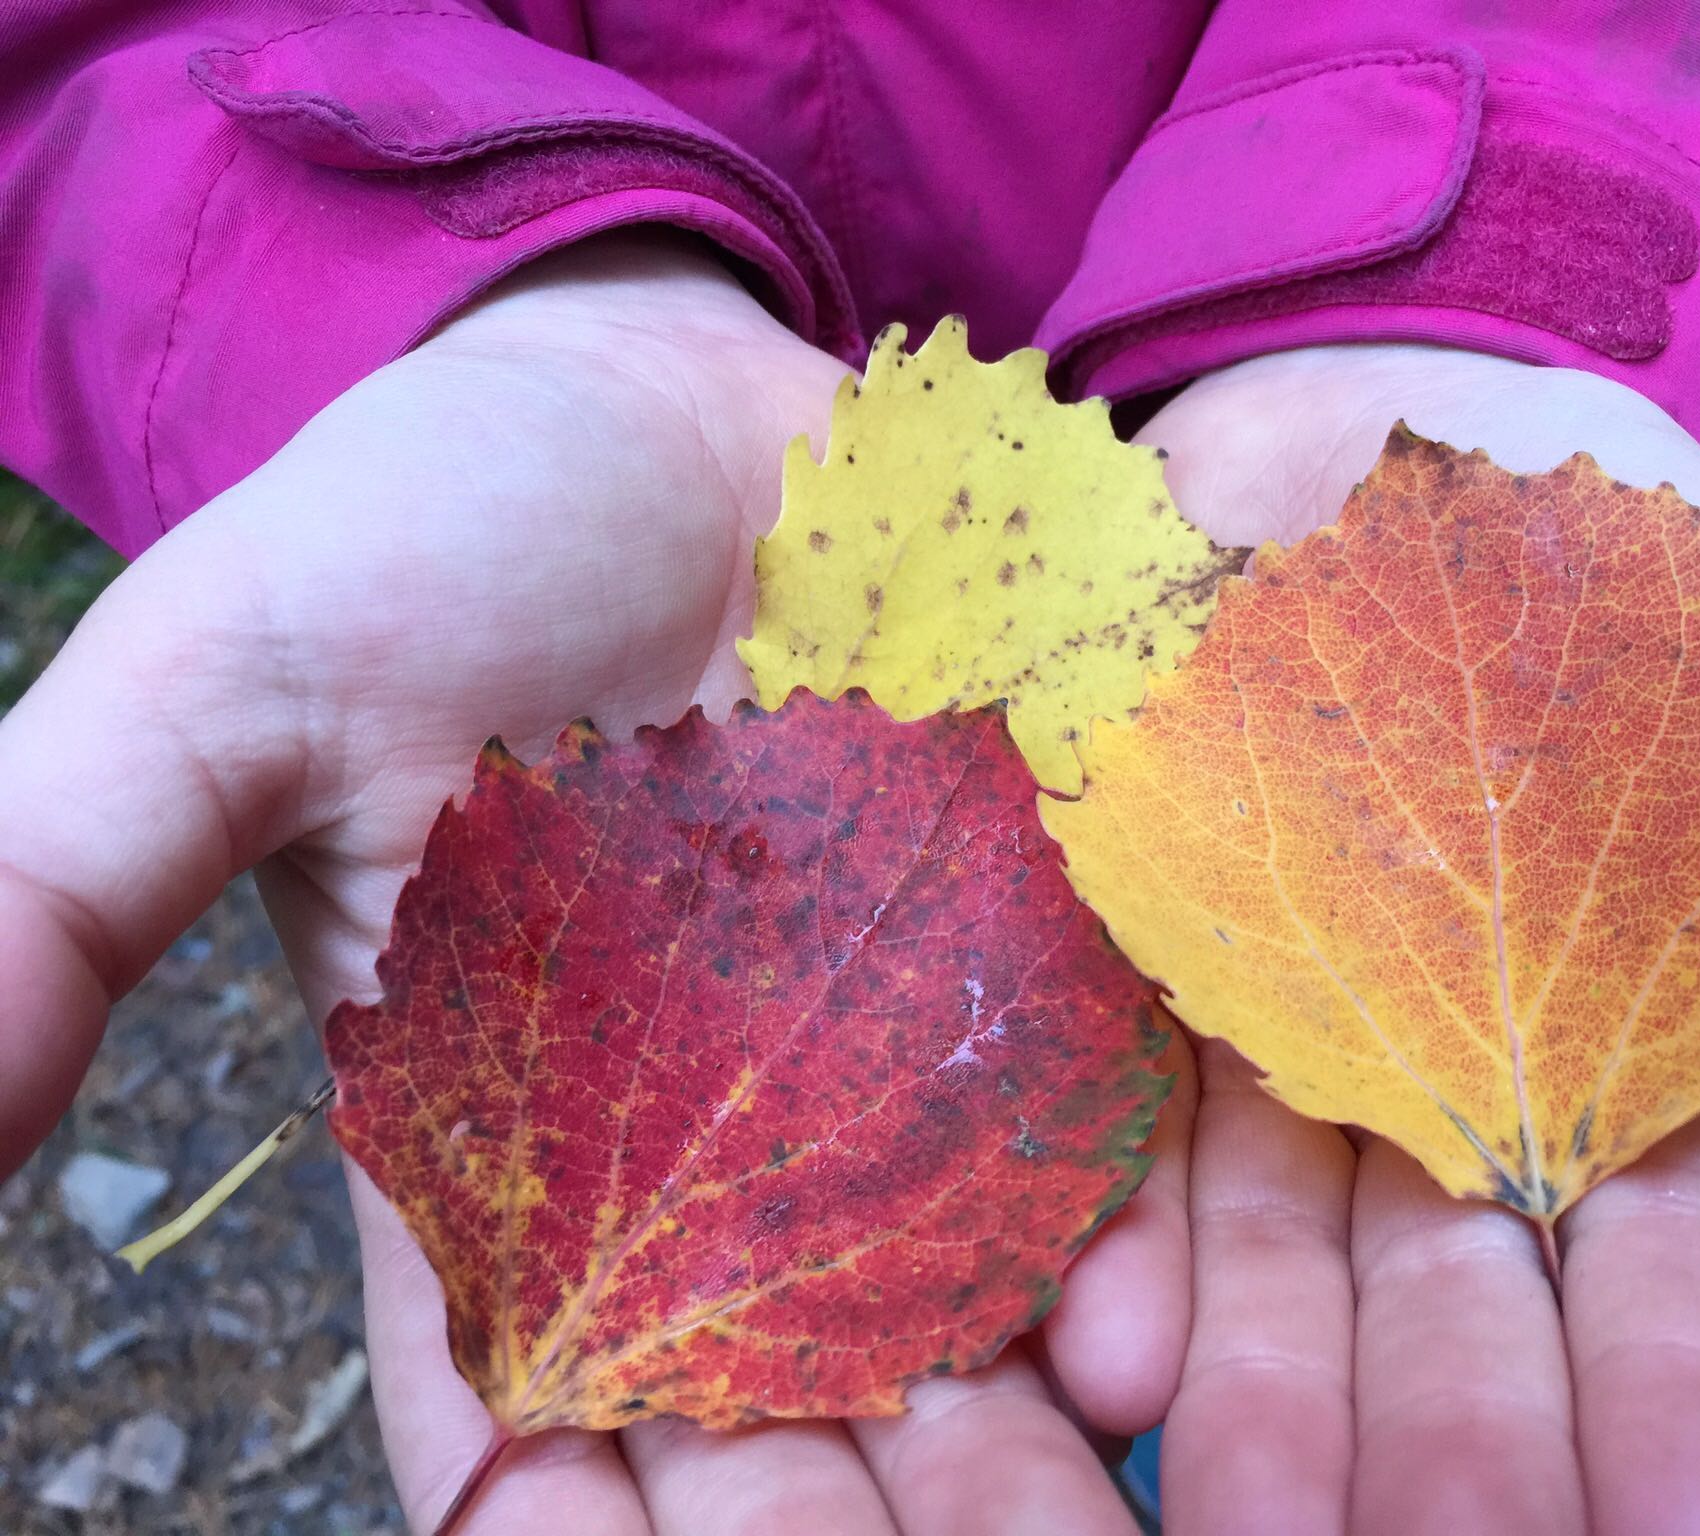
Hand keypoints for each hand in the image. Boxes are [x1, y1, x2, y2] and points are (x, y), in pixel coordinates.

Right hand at [0, 235, 1191, 1534]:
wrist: (665, 385)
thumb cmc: (432, 525)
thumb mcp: (218, 688)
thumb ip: (54, 895)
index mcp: (504, 1122)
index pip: (512, 1395)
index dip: (546, 1524)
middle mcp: (711, 1128)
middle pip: (758, 1397)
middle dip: (807, 1528)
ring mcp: (890, 1048)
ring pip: (946, 1308)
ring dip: (989, 1453)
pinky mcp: (1037, 945)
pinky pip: (1095, 1134)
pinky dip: (1126, 1255)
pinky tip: (1144, 1361)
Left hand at [1132, 344, 1699, 1534]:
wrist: (1355, 430)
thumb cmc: (1608, 555)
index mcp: (1602, 1050)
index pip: (1660, 1275)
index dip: (1683, 1415)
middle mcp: (1418, 1079)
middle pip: (1439, 1313)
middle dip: (1443, 1463)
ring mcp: (1244, 1034)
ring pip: (1259, 1264)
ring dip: (1255, 1413)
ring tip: (1239, 1530)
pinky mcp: (1099, 966)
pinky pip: (1097, 1127)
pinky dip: (1099, 1247)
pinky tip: (1093, 1360)